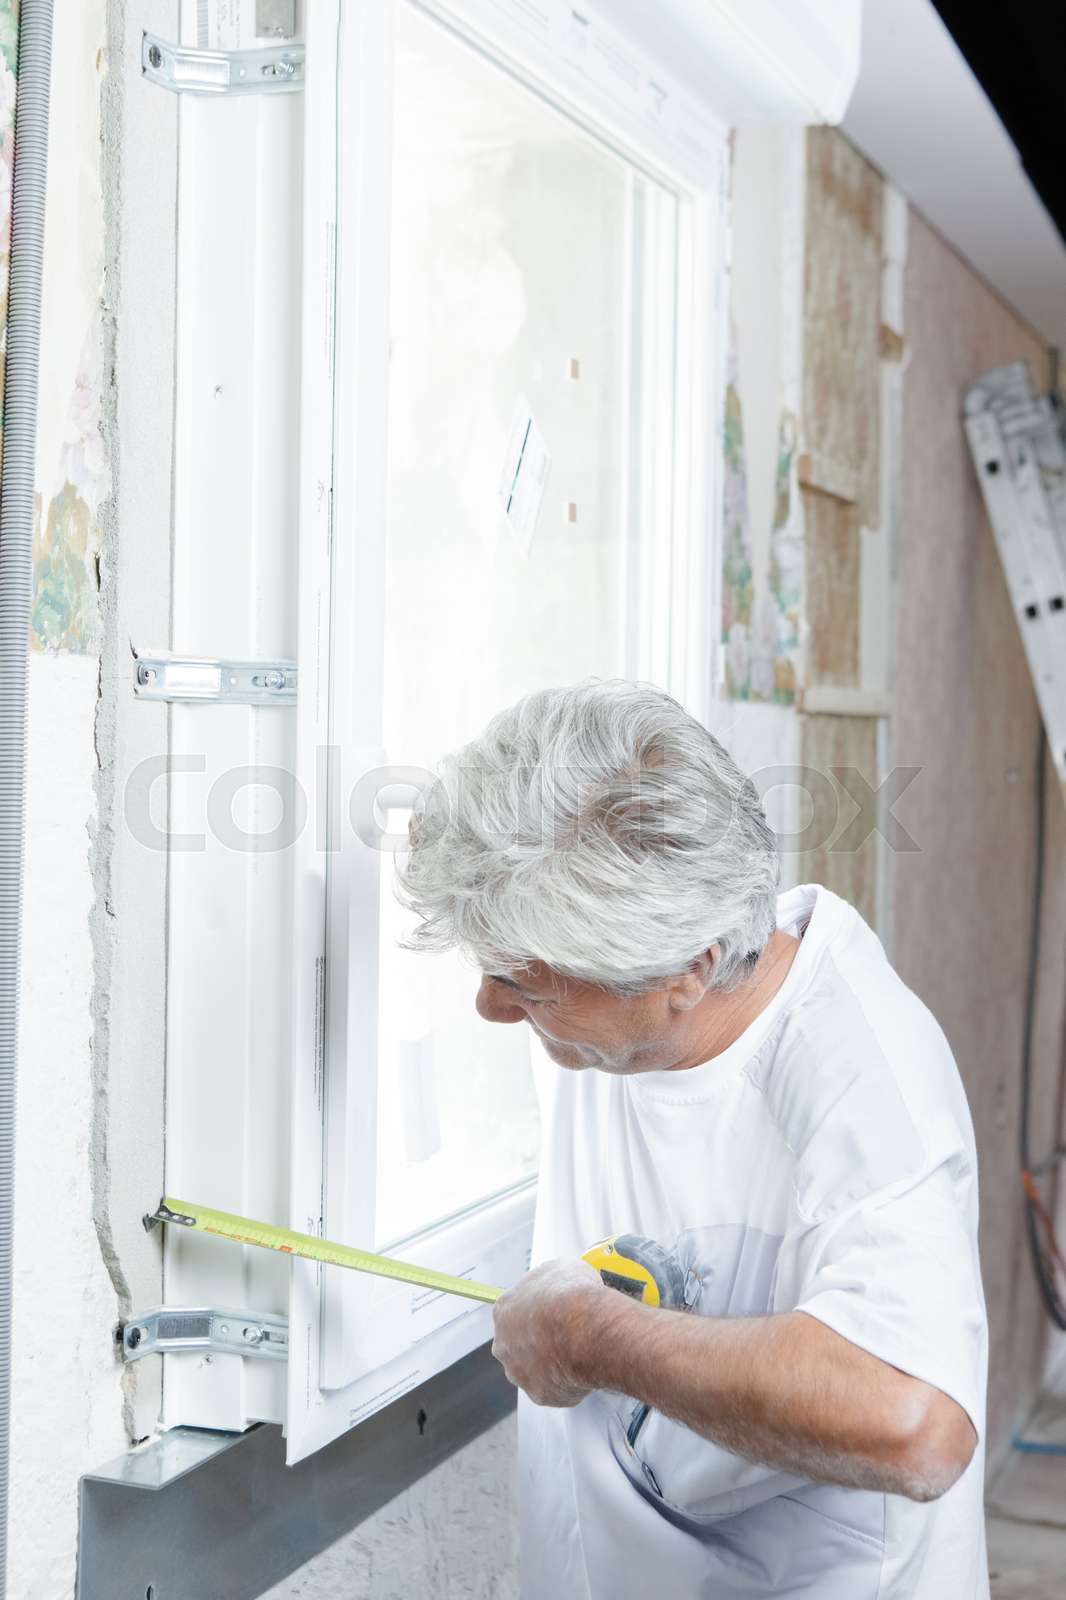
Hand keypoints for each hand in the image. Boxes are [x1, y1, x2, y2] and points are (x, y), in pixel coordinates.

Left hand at [491, 1257, 609, 1406]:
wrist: (586, 1328)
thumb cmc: (573, 1295)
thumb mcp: (561, 1268)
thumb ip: (550, 1282)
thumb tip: (558, 1283)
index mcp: (505, 1309)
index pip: (516, 1314)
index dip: (539, 1314)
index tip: (555, 1314)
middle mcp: (504, 1343)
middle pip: (519, 1345)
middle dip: (540, 1342)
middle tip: (567, 1335)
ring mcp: (519, 1372)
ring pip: (535, 1370)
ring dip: (552, 1364)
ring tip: (579, 1353)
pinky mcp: (539, 1394)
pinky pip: (555, 1389)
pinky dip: (569, 1382)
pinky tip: (583, 1368)